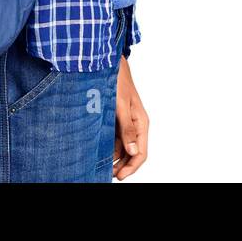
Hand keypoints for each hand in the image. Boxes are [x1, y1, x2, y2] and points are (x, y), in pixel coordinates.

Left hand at [113, 55, 148, 179]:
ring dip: (115, 158)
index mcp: (141, 123)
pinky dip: (110, 147)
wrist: (108, 64)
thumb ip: (126, 129)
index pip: (141, 152)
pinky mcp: (116, 119)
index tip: (120, 176)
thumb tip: (132, 151)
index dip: (131, 167)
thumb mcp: (121, 106)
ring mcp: (125, 122)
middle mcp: (135, 125)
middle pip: (132, 152)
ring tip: (102, 167)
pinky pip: (115, 137)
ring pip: (123, 147)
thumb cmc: (117, 81)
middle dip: (122, 165)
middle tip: (108, 175)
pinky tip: (101, 152)